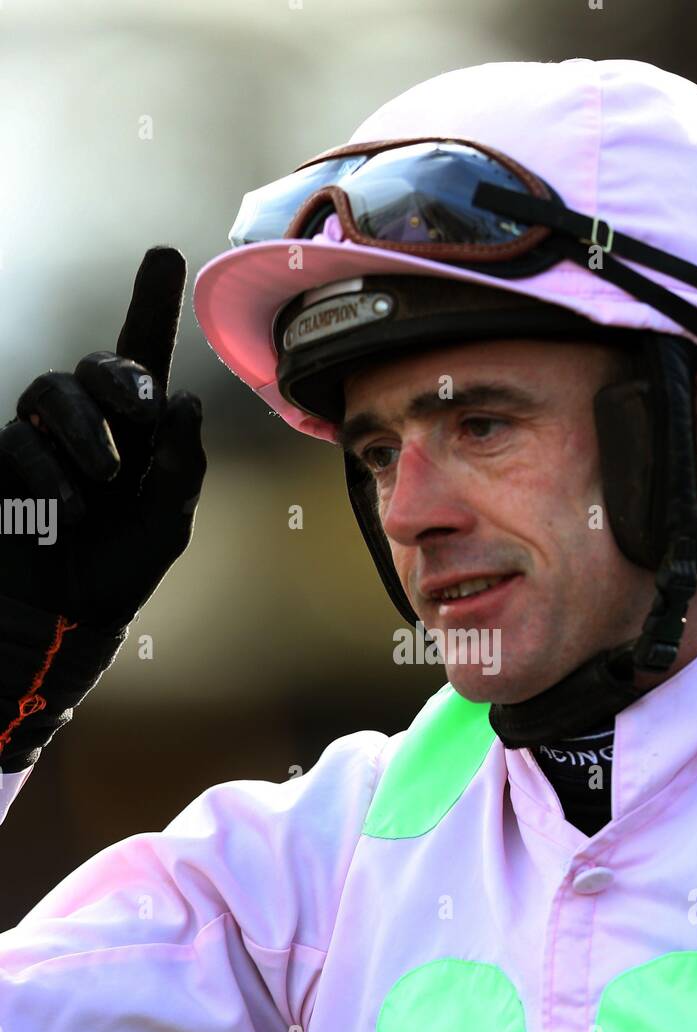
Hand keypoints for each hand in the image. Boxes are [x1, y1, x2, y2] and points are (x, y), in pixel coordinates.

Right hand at [0, 246, 206, 630]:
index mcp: (137, 431)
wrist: (64, 618)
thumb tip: (184, 402)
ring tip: (101, 483)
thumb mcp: (167, 523)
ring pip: (50, 390)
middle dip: (121, 377)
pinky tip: (65, 512)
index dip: (151, 303)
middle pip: (96, 364)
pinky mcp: (3, 462)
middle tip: (142, 411)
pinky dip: (46, 474)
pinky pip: (16, 439)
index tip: (165, 254)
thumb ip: (180, 466)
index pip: (144, 357)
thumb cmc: (119, 569)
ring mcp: (39, 438)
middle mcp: (89, 423)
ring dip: (83, 432)